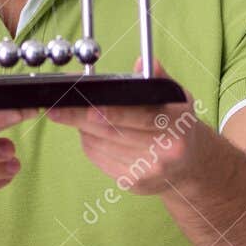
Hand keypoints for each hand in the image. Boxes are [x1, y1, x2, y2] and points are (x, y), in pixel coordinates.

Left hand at [47, 58, 201, 195]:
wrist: (189, 165)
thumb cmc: (177, 124)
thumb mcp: (178, 98)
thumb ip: (159, 79)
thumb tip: (142, 61)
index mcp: (177, 127)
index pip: (141, 117)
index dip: (114, 113)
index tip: (89, 108)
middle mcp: (164, 152)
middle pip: (114, 133)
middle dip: (80, 120)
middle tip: (56, 109)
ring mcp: (148, 171)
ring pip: (102, 146)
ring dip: (83, 130)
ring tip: (73, 115)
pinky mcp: (133, 183)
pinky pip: (100, 159)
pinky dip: (89, 143)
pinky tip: (90, 133)